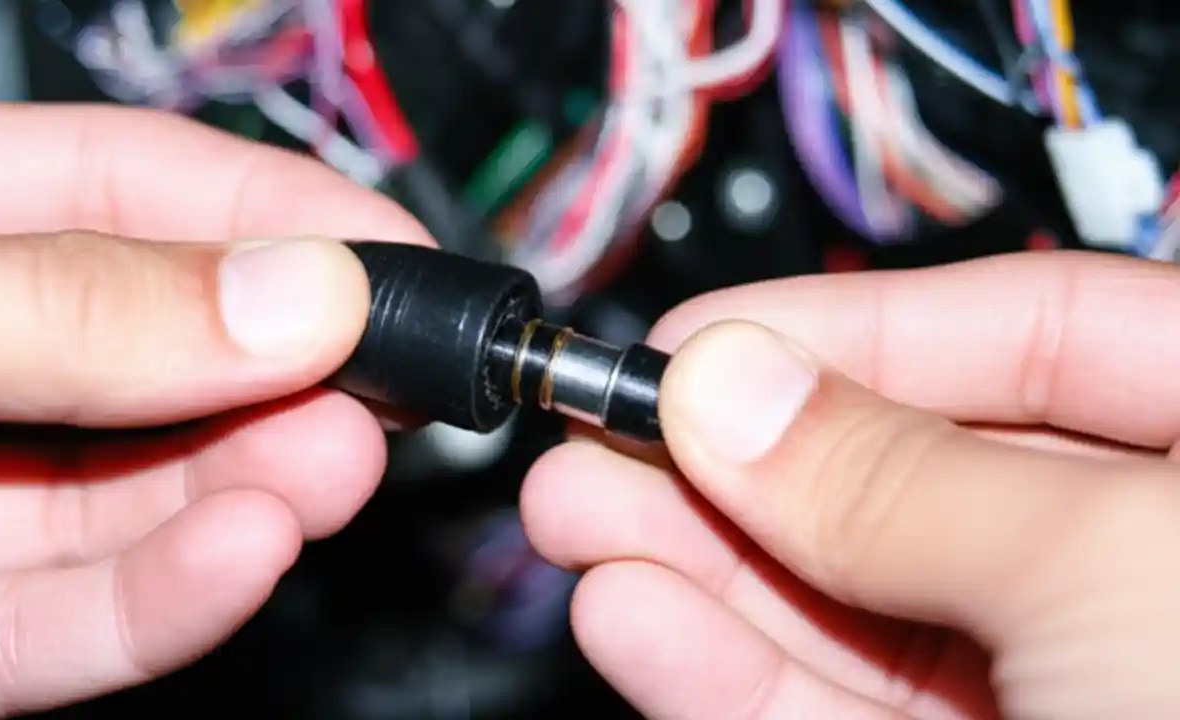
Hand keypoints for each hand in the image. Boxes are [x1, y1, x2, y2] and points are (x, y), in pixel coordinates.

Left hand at [0, 101, 431, 717]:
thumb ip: (68, 304)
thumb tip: (292, 296)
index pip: (124, 188)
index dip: (272, 217)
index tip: (395, 258)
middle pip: (151, 356)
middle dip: (280, 377)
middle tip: (390, 391)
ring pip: (118, 503)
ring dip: (242, 493)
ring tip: (331, 474)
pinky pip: (46, 629)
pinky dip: (153, 606)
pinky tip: (244, 561)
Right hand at [523, 251, 1179, 718]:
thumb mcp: (1116, 561)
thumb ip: (907, 475)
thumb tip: (735, 388)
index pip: (1038, 331)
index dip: (854, 325)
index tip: (703, 336)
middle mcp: (1146, 563)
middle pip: (913, 477)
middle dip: (737, 459)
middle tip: (604, 432)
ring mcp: (1071, 686)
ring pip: (855, 609)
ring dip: (699, 565)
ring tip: (577, 518)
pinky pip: (841, 718)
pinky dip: (729, 677)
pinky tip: (634, 616)